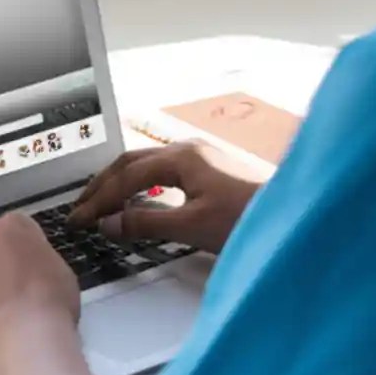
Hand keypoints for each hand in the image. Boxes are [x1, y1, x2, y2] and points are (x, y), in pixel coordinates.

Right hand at [67, 139, 268, 253]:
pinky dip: (141, 184)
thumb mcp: (192, 225)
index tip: (78, 220)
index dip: (98, 199)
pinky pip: (163, 171)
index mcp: (180, 157)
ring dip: (121, 183)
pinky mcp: (212, 170)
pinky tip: (141, 200)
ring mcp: (201, 157)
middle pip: (130, 162)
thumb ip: (146, 222)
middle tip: (81, 208)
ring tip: (102, 204)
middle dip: (102, 185)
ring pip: (146, 164)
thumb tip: (108, 223)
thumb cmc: (248, 218)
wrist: (297, 215)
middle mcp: (187, 149)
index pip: (124, 176)